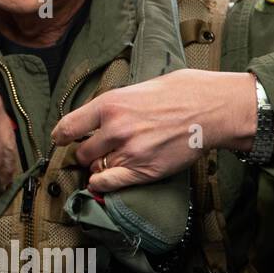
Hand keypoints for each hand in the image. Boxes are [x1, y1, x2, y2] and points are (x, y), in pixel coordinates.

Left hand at [50, 69, 257, 191]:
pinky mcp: (144, 170)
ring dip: (99, 167)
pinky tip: (100, 181)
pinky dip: (101, 184)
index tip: (60, 140)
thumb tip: (98, 116)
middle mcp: (115, 129)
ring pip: (97, 167)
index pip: (68, 126)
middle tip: (92, 151)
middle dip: (84, 153)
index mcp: (110, 104)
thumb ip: (115, 105)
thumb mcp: (138, 88)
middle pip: (82, 152)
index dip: (61, 136)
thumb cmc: (181, 92)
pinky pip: (109, 183)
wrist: (213, 108)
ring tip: (108, 161)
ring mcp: (129, 152)